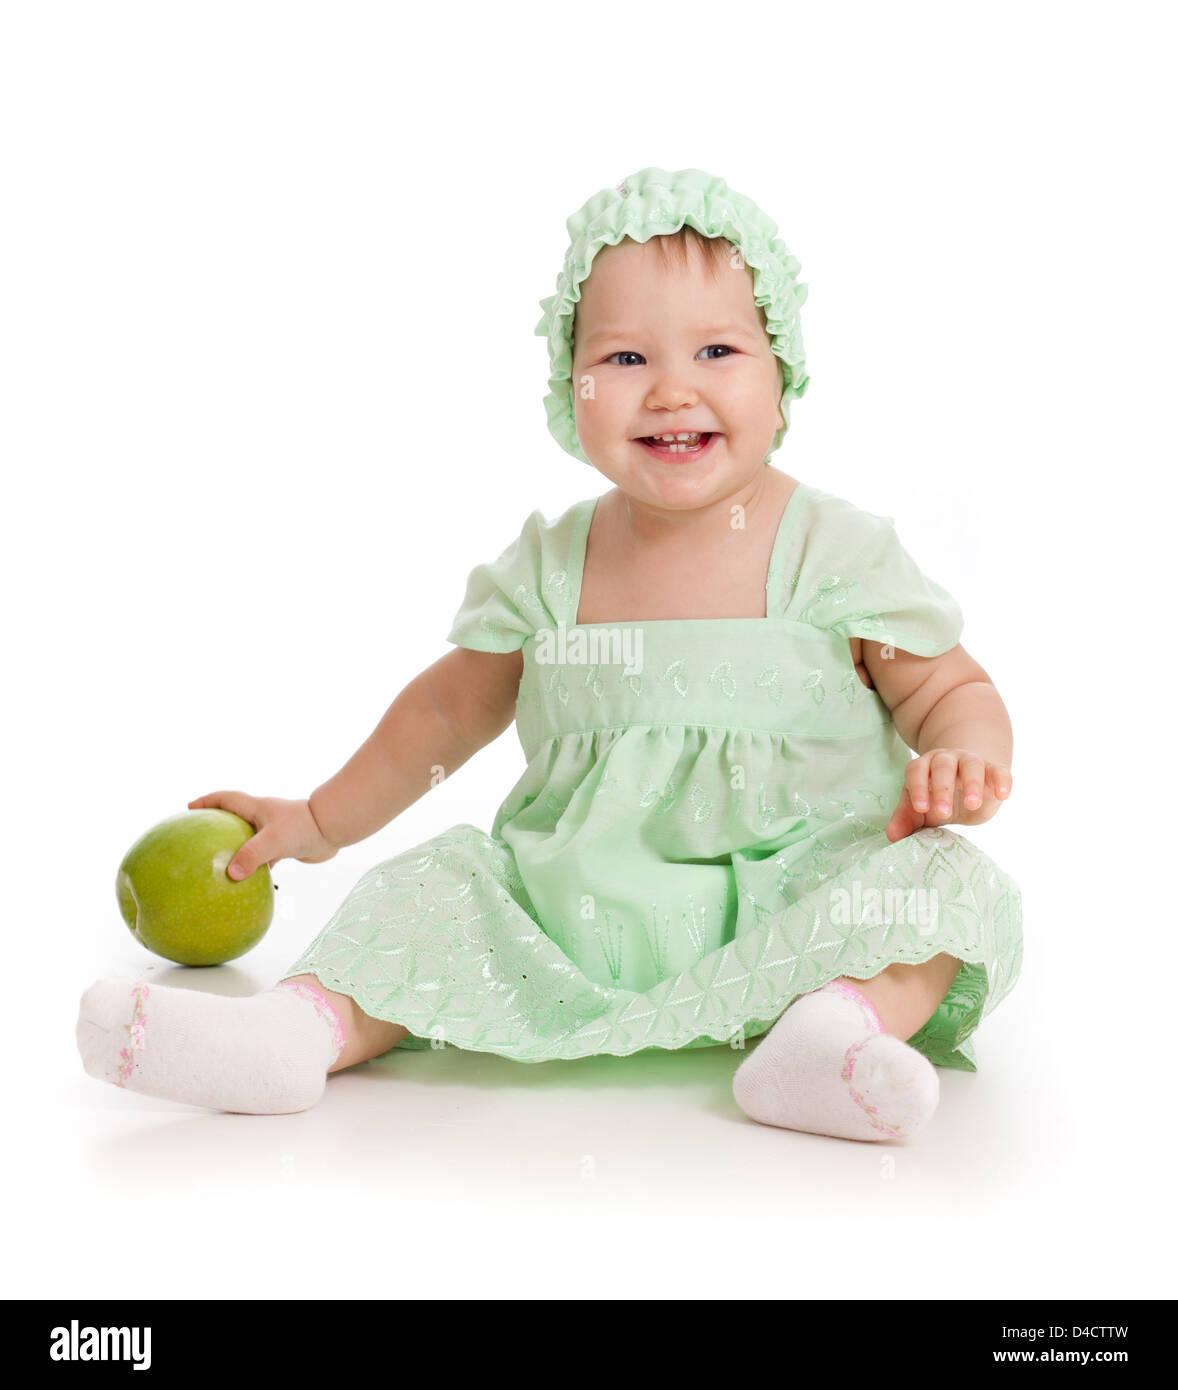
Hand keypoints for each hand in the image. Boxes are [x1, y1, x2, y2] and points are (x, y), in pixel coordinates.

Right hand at [186, 791, 338, 878]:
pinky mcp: (284, 847)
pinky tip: (244, 883)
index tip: (189, 809)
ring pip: (247, 841)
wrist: (334, 830)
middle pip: (233, 819)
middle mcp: (262, 818)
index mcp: (256, 808)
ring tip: (216, 865)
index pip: (225, 799)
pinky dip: (253, 868)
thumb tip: (231, 875)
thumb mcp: (274, 840)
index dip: (206, 802)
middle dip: (216, 826)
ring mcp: (273, 832)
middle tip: (198, 839)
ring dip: (234, 850)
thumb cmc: (303, 828)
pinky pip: (262, 858)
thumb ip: (252, 855)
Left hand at [884, 747, 1011, 842]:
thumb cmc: (937, 797)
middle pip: (943, 767)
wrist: (967, 784)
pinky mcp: (994, 770)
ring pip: (971, 765)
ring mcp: (971, 761)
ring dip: (972, 783)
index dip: (917, 788)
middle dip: (942, 788)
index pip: (916, 771)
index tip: (920, 808)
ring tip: (972, 804)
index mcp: (924, 766)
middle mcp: (946, 759)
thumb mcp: (921, 810)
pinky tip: (1002, 795)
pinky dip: (1002, 780)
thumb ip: (906, 819)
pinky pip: (999, 771)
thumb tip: (891, 836)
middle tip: (943, 812)